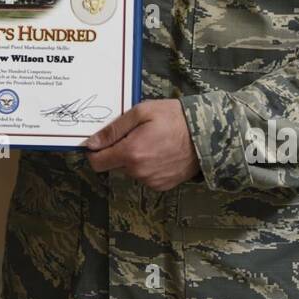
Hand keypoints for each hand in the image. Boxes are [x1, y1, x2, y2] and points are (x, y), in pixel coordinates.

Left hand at [85, 99, 199, 191]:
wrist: (207, 134)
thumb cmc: (174, 118)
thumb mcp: (142, 112)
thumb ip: (113, 129)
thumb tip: (91, 144)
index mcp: (131, 153)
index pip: (97, 163)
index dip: (95, 152)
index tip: (101, 142)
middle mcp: (139, 172)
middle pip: (114, 165)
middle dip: (118, 151)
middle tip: (135, 135)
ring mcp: (151, 181)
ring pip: (130, 171)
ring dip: (134, 159)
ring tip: (152, 142)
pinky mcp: (163, 186)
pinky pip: (145, 177)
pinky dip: (147, 166)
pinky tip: (160, 153)